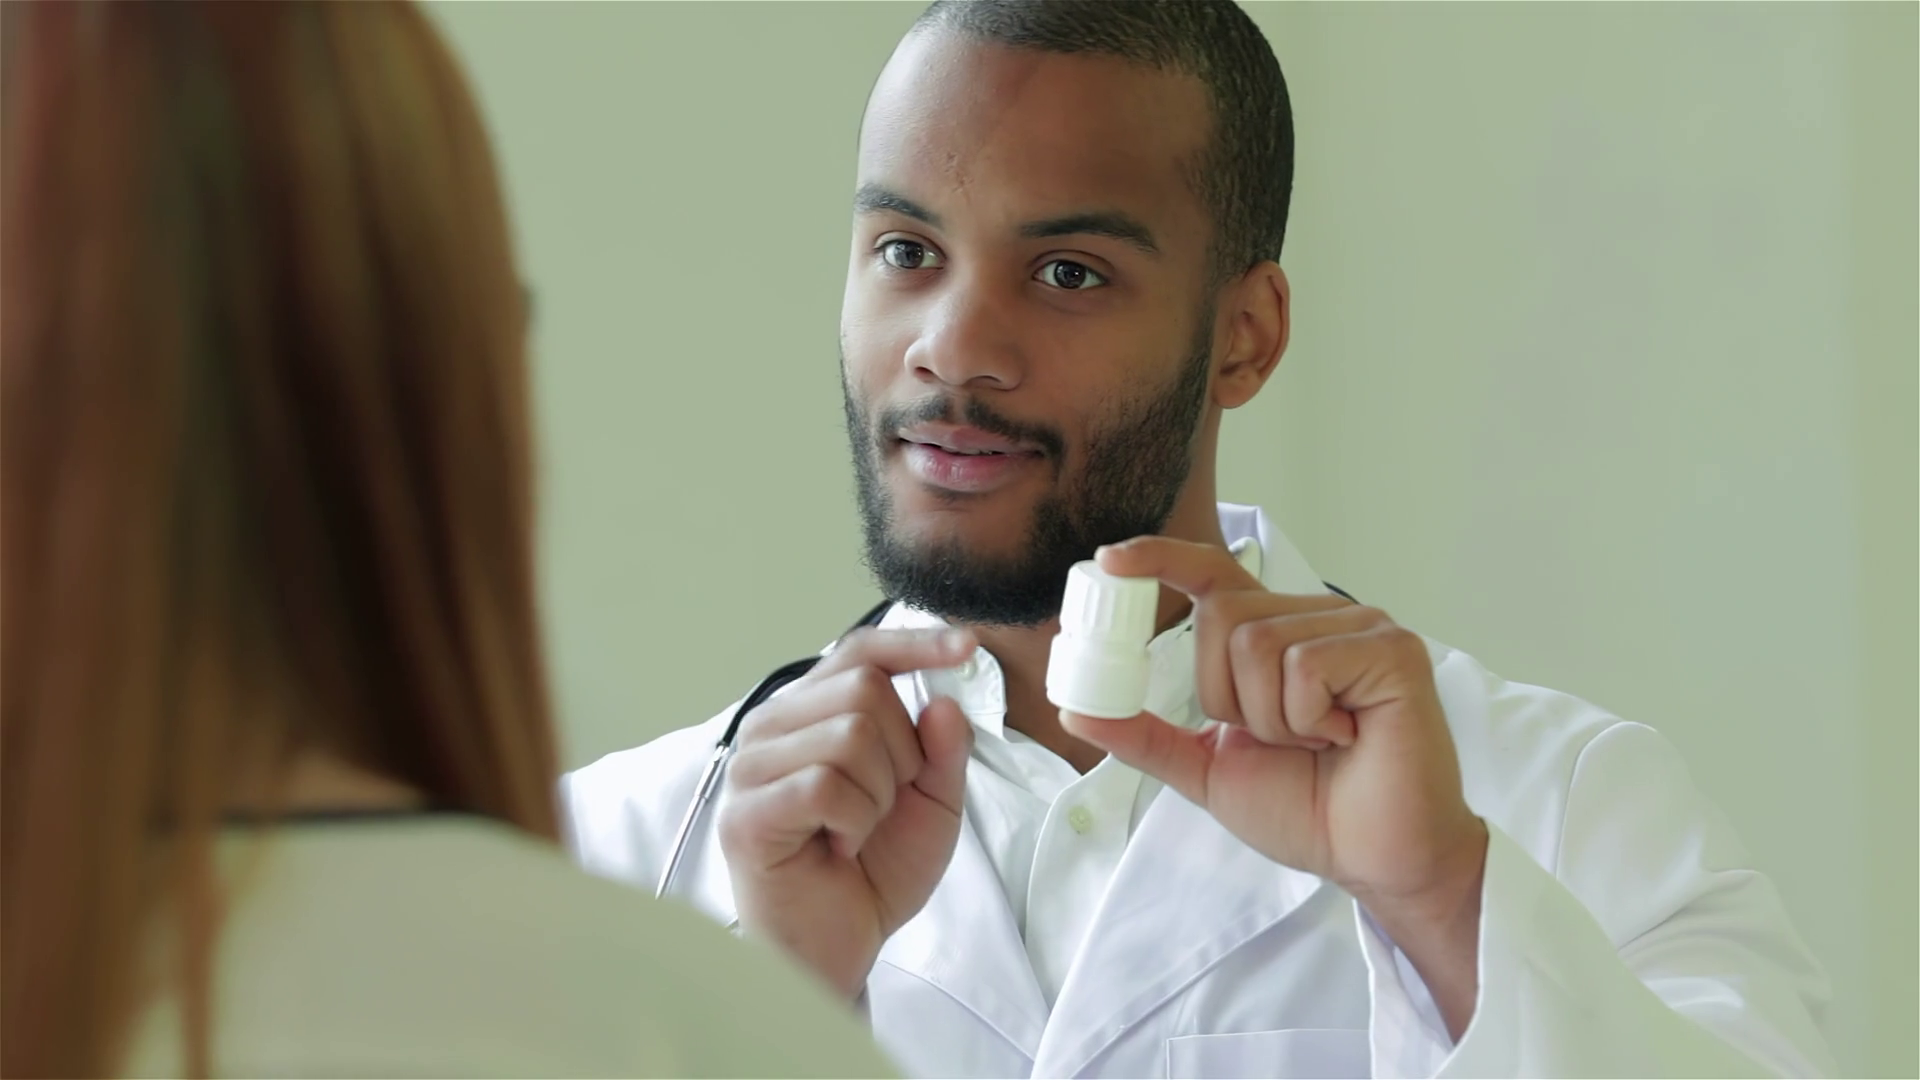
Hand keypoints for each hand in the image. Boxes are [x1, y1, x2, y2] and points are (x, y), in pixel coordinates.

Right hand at [717, 626, 977, 998]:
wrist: (839, 944)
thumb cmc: (873, 870)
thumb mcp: (932, 803)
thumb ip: (942, 751)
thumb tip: (943, 700)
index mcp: (811, 712)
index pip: (861, 652)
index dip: (914, 644)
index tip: (966, 647)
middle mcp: (773, 727)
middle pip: (865, 688)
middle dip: (902, 752)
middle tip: (884, 804)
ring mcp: (752, 767)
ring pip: (849, 734)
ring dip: (879, 794)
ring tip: (858, 829)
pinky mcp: (748, 813)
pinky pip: (826, 785)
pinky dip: (855, 822)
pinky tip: (840, 847)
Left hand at [1059, 537, 1486, 918]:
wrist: (1374, 859)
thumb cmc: (1309, 809)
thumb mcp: (1207, 766)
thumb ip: (1145, 734)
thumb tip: (1075, 709)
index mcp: (1277, 634)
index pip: (1211, 574)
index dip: (1160, 557)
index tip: (1110, 560)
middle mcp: (1317, 617)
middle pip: (1222, 616)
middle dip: (1230, 697)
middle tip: (1284, 740)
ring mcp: (1360, 627)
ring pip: (1258, 643)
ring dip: (1272, 718)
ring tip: (1320, 743)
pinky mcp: (1392, 649)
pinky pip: (1304, 666)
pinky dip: (1308, 718)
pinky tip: (1347, 738)